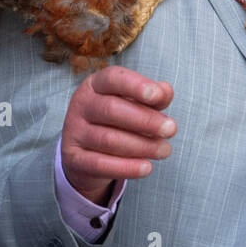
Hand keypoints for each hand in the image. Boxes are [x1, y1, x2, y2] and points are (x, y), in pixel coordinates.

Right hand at [60, 66, 175, 203]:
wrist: (89, 151)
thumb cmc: (121, 119)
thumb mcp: (137, 103)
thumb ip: (154, 96)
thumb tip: (165, 91)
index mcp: (96, 85)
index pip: (113, 78)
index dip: (136, 86)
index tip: (158, 96)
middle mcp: (82, 105)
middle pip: (112, 109)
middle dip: (146, 120)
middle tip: (171, 129)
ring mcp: (74, 132)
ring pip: (108, 139)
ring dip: (142, 146)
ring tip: (165, 150)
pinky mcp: (74, 158)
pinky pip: (99, 164)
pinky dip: (126, 167)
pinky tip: (147, 168)